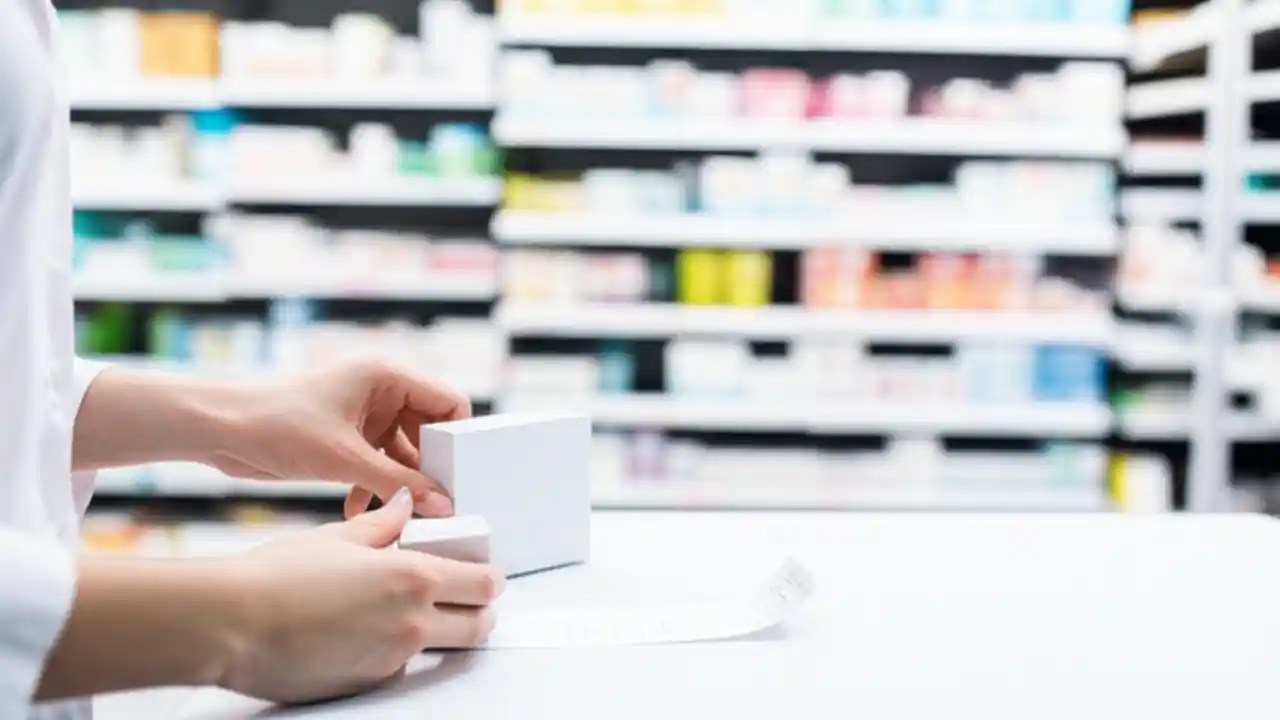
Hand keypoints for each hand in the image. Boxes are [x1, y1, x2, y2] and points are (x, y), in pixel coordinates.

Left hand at [210, 359, 470, 516]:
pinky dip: (375, 484)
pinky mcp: (347, 436)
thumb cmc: (277, 425)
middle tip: (436, 503)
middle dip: (428, 467)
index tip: (457, 475)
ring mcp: (364, 413)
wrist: (218, 430)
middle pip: (429, 429)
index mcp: (386, 375)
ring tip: (399, 513)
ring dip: (399, 482)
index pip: (448, 401)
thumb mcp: (345, 459)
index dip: (456, 438)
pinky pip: (378, 462)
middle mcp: (380, 390)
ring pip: (403, 451)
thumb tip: (443, 505)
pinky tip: (360, 508)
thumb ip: (399, 483)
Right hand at [220, 488, 503, 703]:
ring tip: (414, 612)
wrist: (233, 624)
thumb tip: (405, 506)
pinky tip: (369, 631)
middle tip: (467, 600)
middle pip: (479, 625)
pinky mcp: (369, 681)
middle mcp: (413, 621)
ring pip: (443, 648)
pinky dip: (399, 650)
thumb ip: (382, 525)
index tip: (484, 574)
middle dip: (481, 612)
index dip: (489, 579)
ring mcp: (393, 657)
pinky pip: (402, 665)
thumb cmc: (278, 576)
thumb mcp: (338, 537)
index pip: (484, 584)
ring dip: (444, 632)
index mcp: (413, 577)